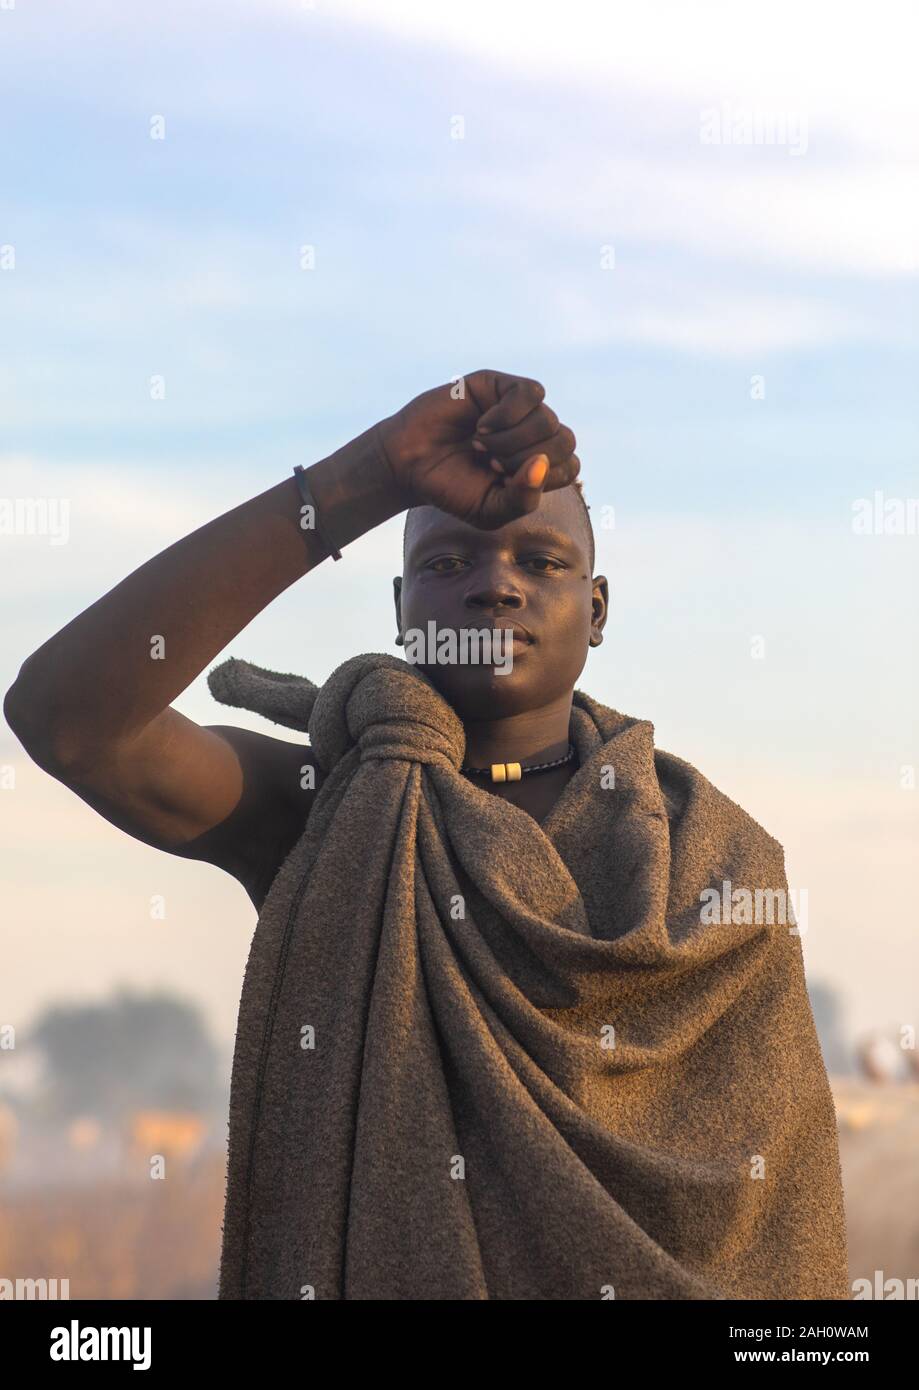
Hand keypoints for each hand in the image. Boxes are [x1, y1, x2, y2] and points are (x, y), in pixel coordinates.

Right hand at [376, 369, 578, 528]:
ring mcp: (518, 408)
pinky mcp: (500, 385)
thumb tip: (542, 463)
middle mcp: (533, 434)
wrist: (410, 464)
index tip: (503, 482)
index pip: (569, 467)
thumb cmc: (452, 489)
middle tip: (492, 464)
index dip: (540, 478)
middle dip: (525, 459)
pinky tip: (483, 425)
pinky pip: (531, 393)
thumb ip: (523, 498)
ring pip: (548, 419)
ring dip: (512, 440)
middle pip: (565, 441)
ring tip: (480, 445)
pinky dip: (509, 414)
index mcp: (537, 464)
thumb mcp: (491, 511)